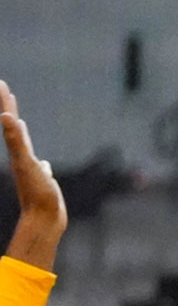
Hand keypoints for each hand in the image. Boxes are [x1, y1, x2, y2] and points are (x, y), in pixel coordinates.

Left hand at [2, 81, 66, 269]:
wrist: (43, 221)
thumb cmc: (36, 194)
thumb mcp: (26, 163)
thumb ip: (16, 140)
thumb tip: (6, 118)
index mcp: (18, 151)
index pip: (10, 122)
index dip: (6, 103)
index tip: (2, 84)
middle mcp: (22, 158)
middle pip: (14, 130)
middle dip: (9, 111)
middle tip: (7, 94)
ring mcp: (32, 171)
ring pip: (24, 146)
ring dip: (22, 133)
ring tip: (20, 123)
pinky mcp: (42, 183)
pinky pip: (40, 166)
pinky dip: (40, 160)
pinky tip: (44, 164)